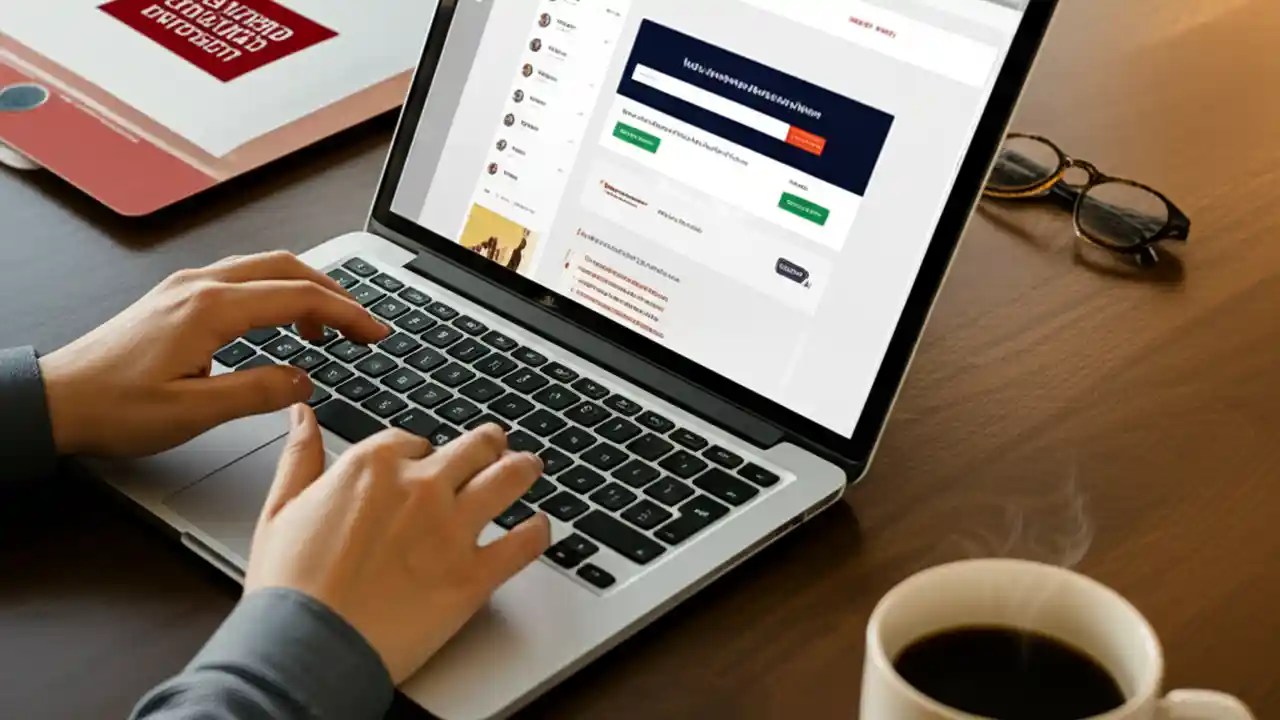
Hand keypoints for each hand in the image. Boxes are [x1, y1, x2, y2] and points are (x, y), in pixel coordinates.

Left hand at [38, 252, 388, 456]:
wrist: (54, 401)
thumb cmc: (113, 408)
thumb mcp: (194, 412)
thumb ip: (258, 393)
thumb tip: (303, 381)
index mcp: (210, 309)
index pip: (298, 296)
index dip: (347, 313)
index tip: (376, 332)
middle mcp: (199, 286)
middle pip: (287, 268)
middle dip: (335, 292)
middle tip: (363, 324)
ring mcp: (185, 286)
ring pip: (264, 268)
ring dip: (304, 290)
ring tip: (330, 326)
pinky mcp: (176, 298)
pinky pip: (241, 279)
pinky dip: (275, 293)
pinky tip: (280, 322)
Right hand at [247, 410, 550, 682]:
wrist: (306, 647)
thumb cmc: (288, 588)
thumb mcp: (280, 509)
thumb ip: (299, 456)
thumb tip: (302, 415)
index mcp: (372, 466)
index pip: (416, 441)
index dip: (424, 452)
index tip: (427, 462)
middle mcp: (420, 487)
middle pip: (474, 448)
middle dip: (488, 445)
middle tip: (496, 448)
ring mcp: (452, 529)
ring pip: (509, 478)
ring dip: (524, 468)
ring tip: (530, 467)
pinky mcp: (473, 574)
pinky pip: (524, 543)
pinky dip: (538, 532)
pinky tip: (539, 528)